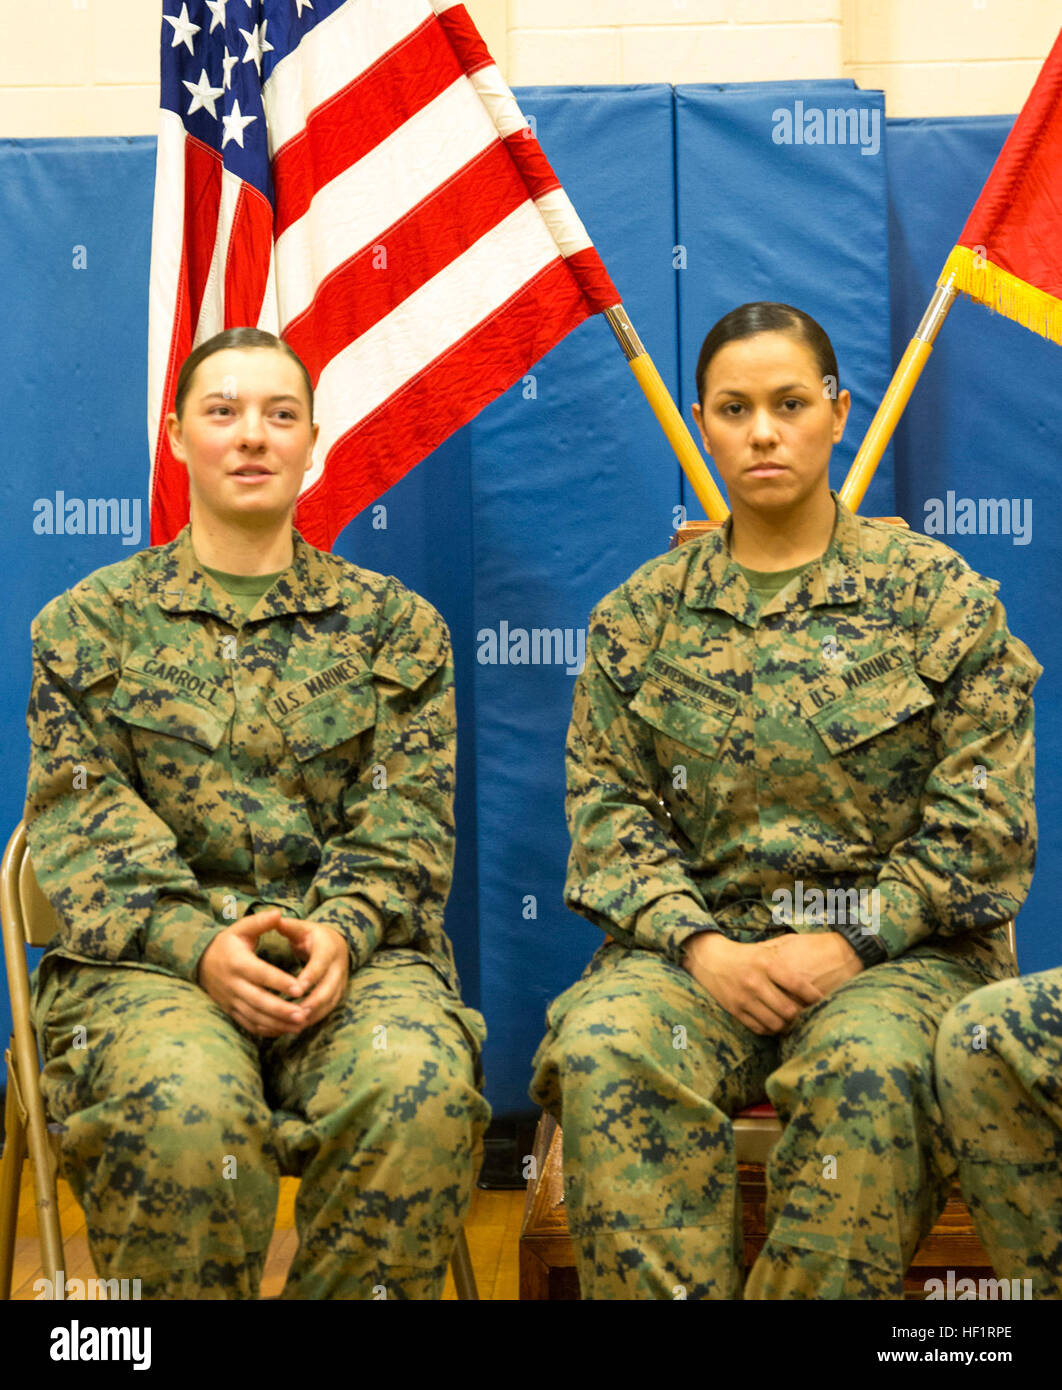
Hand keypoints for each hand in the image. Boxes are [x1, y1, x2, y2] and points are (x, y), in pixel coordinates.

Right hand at [197, 908, 348, 1036]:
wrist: (200, 961)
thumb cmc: (227, 943)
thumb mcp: (241, 928)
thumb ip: (260, 922)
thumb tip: (279, 913)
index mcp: (238, 962)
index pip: (261, 974)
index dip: (280, 982)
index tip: (299, 989)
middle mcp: (233, 984)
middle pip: (259, 1001)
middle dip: (281, 1010)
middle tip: (303, 1014)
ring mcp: (231, 1000)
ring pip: (255, 1016)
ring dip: (277, 1023)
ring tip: (300, 1025)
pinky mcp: (231, 1010)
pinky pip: (248, 1024)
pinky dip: (266, 1030)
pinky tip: (284, 1030)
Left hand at [276, 916, 349, 1029]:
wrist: (336, 942)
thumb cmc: (312, 935)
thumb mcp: (301, 928)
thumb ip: (288, 926)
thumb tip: (275, 918)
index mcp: (328, 948)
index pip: (320, 964)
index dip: (310, 977)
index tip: (297, 989)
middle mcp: (337, 966)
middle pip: (329, 987)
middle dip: (314, 1002)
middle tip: (297, 1013)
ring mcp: (340, 981)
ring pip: (331, 1001)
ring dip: (315, 1013)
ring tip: (297, 1023)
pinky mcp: (338, 992)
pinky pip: (329, 1008)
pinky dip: (316, 1017)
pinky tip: (300, 1025)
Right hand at [682, 931, 859, 1035]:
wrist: (710, 959)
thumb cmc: (745, 956)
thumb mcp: (766, 951)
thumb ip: (787, 964)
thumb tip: (817, 976)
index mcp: (766, 963)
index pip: (797, 985)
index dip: (813, 997)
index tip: (821, 1001)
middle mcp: (755, 981)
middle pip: (788, 1010)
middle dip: (799, 1015)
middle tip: (804, 1015)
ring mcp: (743, 997)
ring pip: (775, 1023)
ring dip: (785, 1025)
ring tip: (789, 1021)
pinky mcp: (734, 1010)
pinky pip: (759, 1028)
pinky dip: (769, 1029)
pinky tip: (772, 1022)